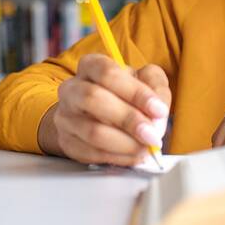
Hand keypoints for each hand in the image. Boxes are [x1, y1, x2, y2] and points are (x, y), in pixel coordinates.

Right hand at [41, 53, 170, 165]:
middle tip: (152, 135)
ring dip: (125, 144)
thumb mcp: (145, 80)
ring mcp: (65, 116)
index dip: (136, 92)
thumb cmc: (124, 93)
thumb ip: (155, 87)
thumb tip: (157, 113)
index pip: (108, 73)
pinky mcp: (67, 142)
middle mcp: (71, 89)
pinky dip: (118, 158)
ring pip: (93, 131)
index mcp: (90, 66)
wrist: (99, 114)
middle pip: (94, 99)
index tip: (159, 110)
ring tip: (146, 148)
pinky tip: (133, 155)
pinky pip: (91, 153)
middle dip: (129, 120)